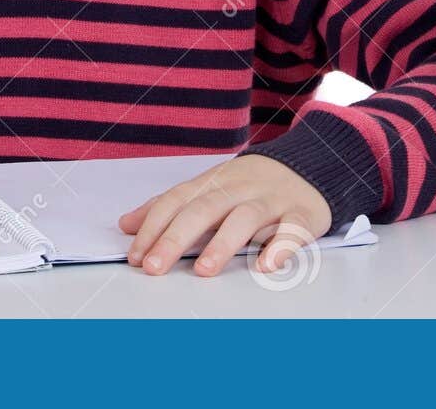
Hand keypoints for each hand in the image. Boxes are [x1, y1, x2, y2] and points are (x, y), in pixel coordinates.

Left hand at [117, 153, 332, 276]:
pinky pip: (293, 228)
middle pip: (204, 209)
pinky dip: (280, 246)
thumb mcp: (207, 188)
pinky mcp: (302, 213)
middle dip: (176, 238)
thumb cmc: (251, 185)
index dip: (153, 227)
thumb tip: (126, 225)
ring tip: (204, 270)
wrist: (309, 166)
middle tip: (155, 267)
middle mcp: (239, 189)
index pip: (177, 201)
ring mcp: (271, 200)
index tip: (136, 256)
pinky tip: (266, 264)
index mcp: (213, 182)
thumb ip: (169, 207)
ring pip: (245, 217)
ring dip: (223, 243)